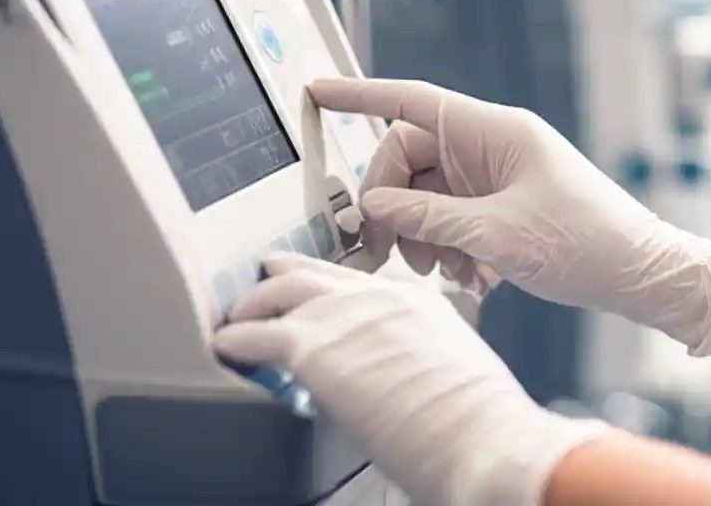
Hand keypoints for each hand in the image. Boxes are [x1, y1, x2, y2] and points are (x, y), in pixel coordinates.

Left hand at [214, 255, 608, 505]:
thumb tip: (383, 382)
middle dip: (283, 277)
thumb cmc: (478, 425)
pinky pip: (257, 334)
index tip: (316, 298)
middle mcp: (379, 296)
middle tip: (264, 285)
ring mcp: (345, 316)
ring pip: (279, 291)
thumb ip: (411, 361)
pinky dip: (235, 339)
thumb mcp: (448, 371)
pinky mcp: (315, 347)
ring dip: (253, 305)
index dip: (328, 290)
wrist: (485, 440)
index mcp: (417, 301)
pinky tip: (225, 347)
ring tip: (237, 319)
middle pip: (313, 271)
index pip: (358, 281)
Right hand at [310, 78, 710, 355]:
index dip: (360, 95)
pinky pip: (453, 218)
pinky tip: (474, 279)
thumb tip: (372, 206)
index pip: (411, 101)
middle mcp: (491, 147)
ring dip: (424, 237)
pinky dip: (450, 248)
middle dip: (394, 207)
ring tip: (447, 273)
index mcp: (493, 132)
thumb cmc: (585, 243)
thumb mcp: (495, 234)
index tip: (317, 92)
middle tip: (388, 253)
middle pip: (411, 161)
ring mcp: (497, 178)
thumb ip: (425, 216)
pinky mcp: (503, 207)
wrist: (641, 275)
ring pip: (428, 196)